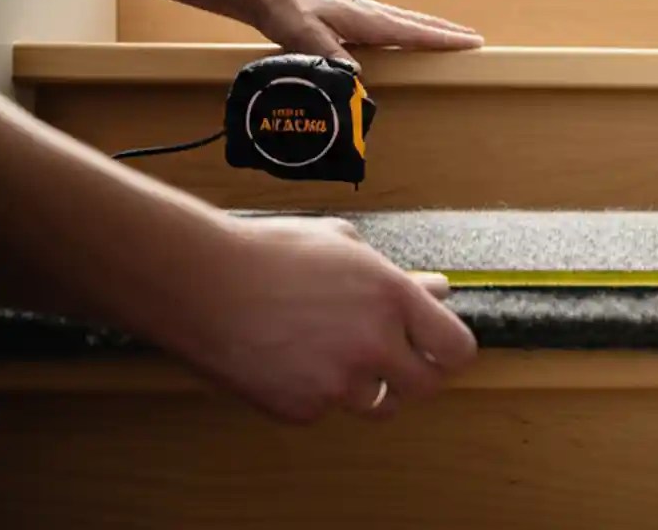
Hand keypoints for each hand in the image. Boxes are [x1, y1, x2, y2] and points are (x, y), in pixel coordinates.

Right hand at [168, 215, 477, 423]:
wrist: (201, 282)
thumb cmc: (270, 253)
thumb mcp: (345, 247)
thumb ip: (398, 277)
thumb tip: (437, 291)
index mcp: (391, 298)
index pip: (456, 349)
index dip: (450, 352)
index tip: (439, 350)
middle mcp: (372, 344)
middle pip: (426, 387)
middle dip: (415, 375)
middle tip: (396, 360)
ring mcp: (336, 382)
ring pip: (377, 405)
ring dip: (368, 387)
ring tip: (334, 353)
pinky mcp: (300, 408)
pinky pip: (326, 410)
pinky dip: (316, 392)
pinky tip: (292, 359)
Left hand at [254, 0, 483, 68]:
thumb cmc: (284, 8)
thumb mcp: (303, 35)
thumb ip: (330, 56)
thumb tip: (357, 79)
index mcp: (365, 19)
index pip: (413, 31)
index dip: (443, 39)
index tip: (471, 42)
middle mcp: (369, 13)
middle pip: (417, 23)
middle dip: (447, 32)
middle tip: (475, 39)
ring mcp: (361, 12)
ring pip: (406, 22)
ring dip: (431, 29)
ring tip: (451, 37)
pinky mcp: (350, 17)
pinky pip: (390, 23)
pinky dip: (409, 28)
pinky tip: (406, 35)